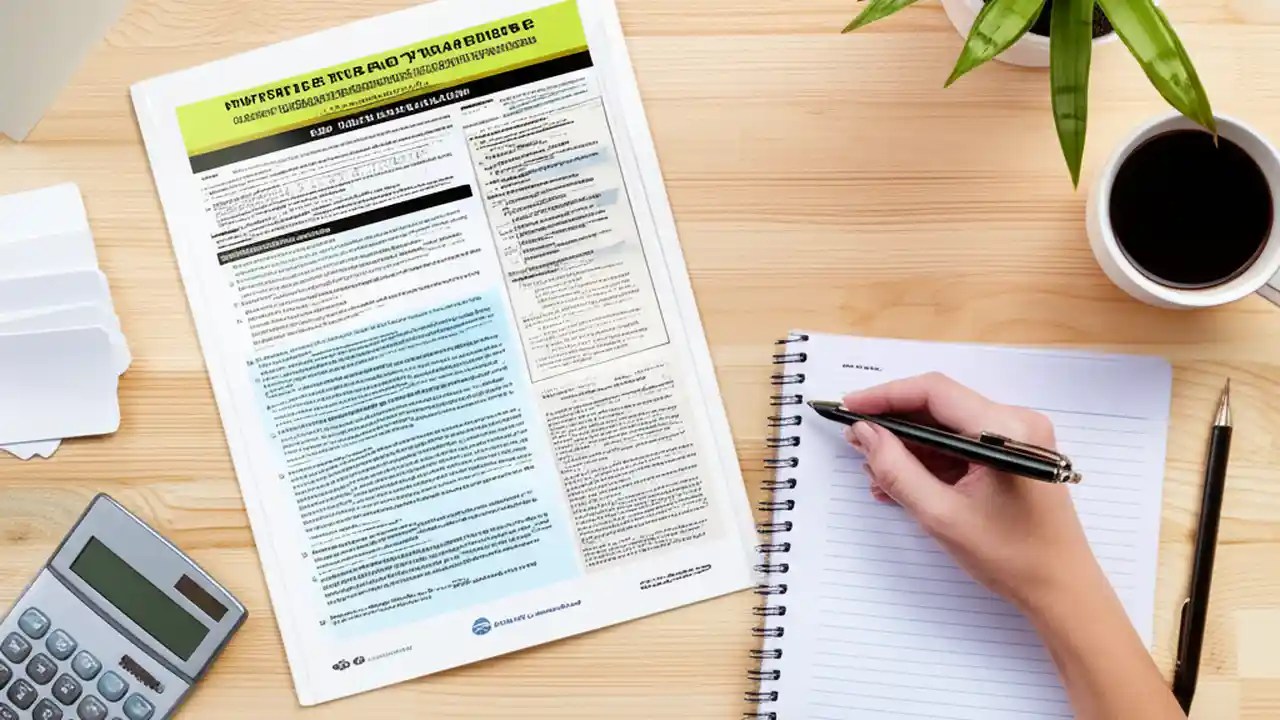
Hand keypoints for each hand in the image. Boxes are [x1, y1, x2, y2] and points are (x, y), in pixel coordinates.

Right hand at [841, 372, 1104, 612]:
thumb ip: (897, 469)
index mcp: (1006, 429)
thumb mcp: (941, 515)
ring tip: (875, 469)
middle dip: (894, 422)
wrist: (1062, 588)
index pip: (934, 392)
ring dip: (910, 444)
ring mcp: (1019, 436)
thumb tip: (864, 433)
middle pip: (940, 405)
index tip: (849, 407)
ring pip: (948, 425)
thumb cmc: (1010, 557)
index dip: (885, 395)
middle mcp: (1018, 421)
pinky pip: (963, 442)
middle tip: (856, 440)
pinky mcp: (1015, 453)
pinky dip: (932, 458)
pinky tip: (902, 480)